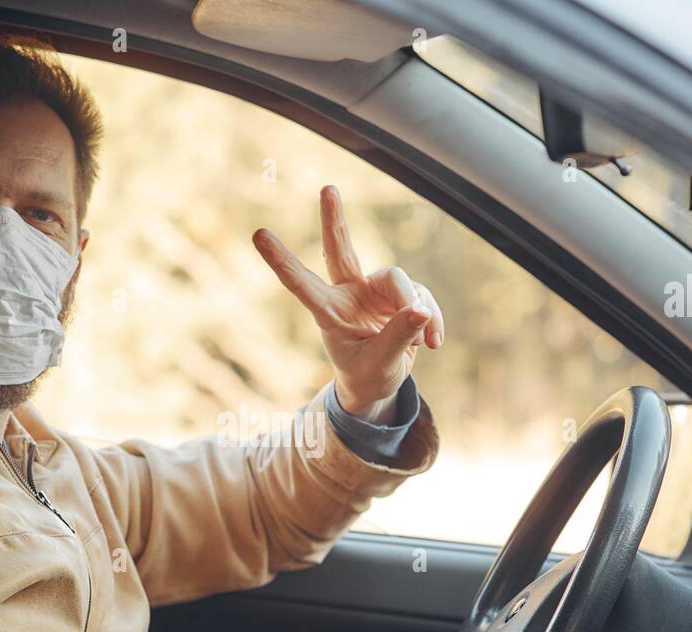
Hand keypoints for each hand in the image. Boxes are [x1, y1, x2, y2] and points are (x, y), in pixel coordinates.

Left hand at [253, 185, 444, 423]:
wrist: (381, 382)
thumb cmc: (368, 375)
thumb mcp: (379, 365)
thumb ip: (397, 338)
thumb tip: (420, 310)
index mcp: (329, 312)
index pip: (302, 285)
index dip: (281, 261)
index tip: (258, 235)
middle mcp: (349, 294)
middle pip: (340, 250)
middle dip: (334, 220)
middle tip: (327, 189)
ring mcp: (374, 291)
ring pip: (399, 280)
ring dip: (416, 309)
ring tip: (423, 342)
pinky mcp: (401, 294)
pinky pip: (423, 298)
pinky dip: (432, 320)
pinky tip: (433, 342)